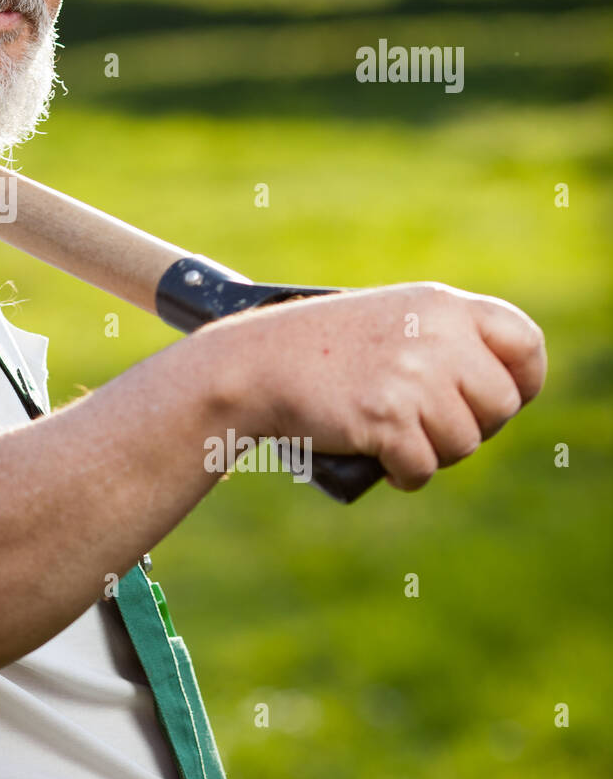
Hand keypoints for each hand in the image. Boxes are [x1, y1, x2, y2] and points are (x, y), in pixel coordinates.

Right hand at [205, 282, 546, 489]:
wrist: (254, 365)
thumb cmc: (321, 350)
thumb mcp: (391, 320)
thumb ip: (444, 340)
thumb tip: (501, 396)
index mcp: (441, 304)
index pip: (524, 343)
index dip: (522, 382)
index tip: (497, 401)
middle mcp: (436, 335)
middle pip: (501, 405)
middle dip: (471, 427)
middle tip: (429, 426)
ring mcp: (413, 376)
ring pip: (464, 444)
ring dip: (433, 452)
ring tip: (395, 436)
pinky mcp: (387, 417)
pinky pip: (423, 468)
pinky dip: (405, 474)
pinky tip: (382, 460)